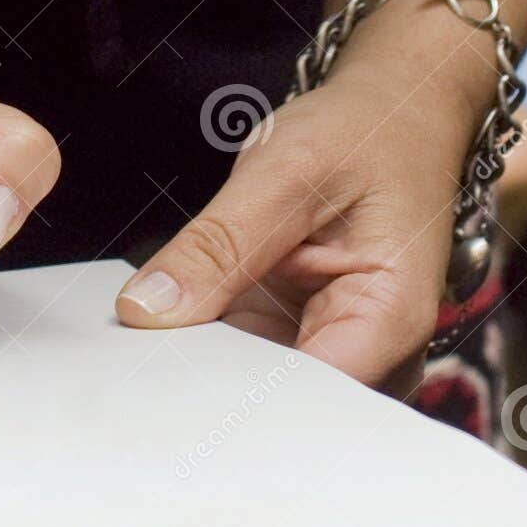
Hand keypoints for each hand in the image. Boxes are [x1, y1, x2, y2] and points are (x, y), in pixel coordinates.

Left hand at [115, 71, 475, 396]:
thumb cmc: (365, 135)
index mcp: (388, 319)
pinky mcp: (303, 342)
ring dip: (200, 372)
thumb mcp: (285, 172)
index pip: (305, 401)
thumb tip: (146, 311)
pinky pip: (246, 364)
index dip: (230, 403)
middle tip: (131, 368)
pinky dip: (206, 348)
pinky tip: (167, 333)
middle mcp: (374, 355)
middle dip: (205, 391)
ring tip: (143, 352)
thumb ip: (217, 245)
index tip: (159, 388)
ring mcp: (338, 353)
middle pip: (279, 409)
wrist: (395, 117)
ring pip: (254, 393)